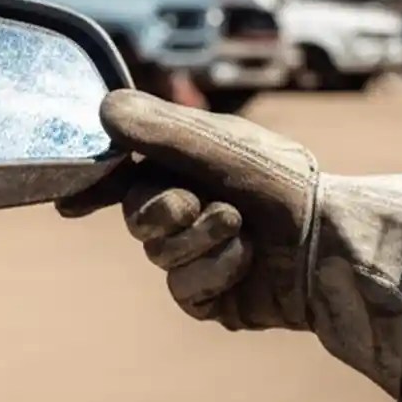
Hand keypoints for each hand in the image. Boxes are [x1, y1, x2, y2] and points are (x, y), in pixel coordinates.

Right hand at [57, 90, 401, 401]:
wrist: (333, 239)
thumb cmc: (282, 181)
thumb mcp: (216, 142)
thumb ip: (157, 126)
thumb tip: (103, 106)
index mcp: (185, 167)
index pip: (123, 176)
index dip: (93, 188)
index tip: (68, 204)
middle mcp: (187, 209)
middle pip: (134, 218)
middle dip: (165, 209)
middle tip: (199, 202)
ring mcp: (197, 254)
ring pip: (158, 255)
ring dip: (200, 238)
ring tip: (240, 226)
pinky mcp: (210, 295)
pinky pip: (182, 290)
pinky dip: (214, 271)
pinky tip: (244, 260)